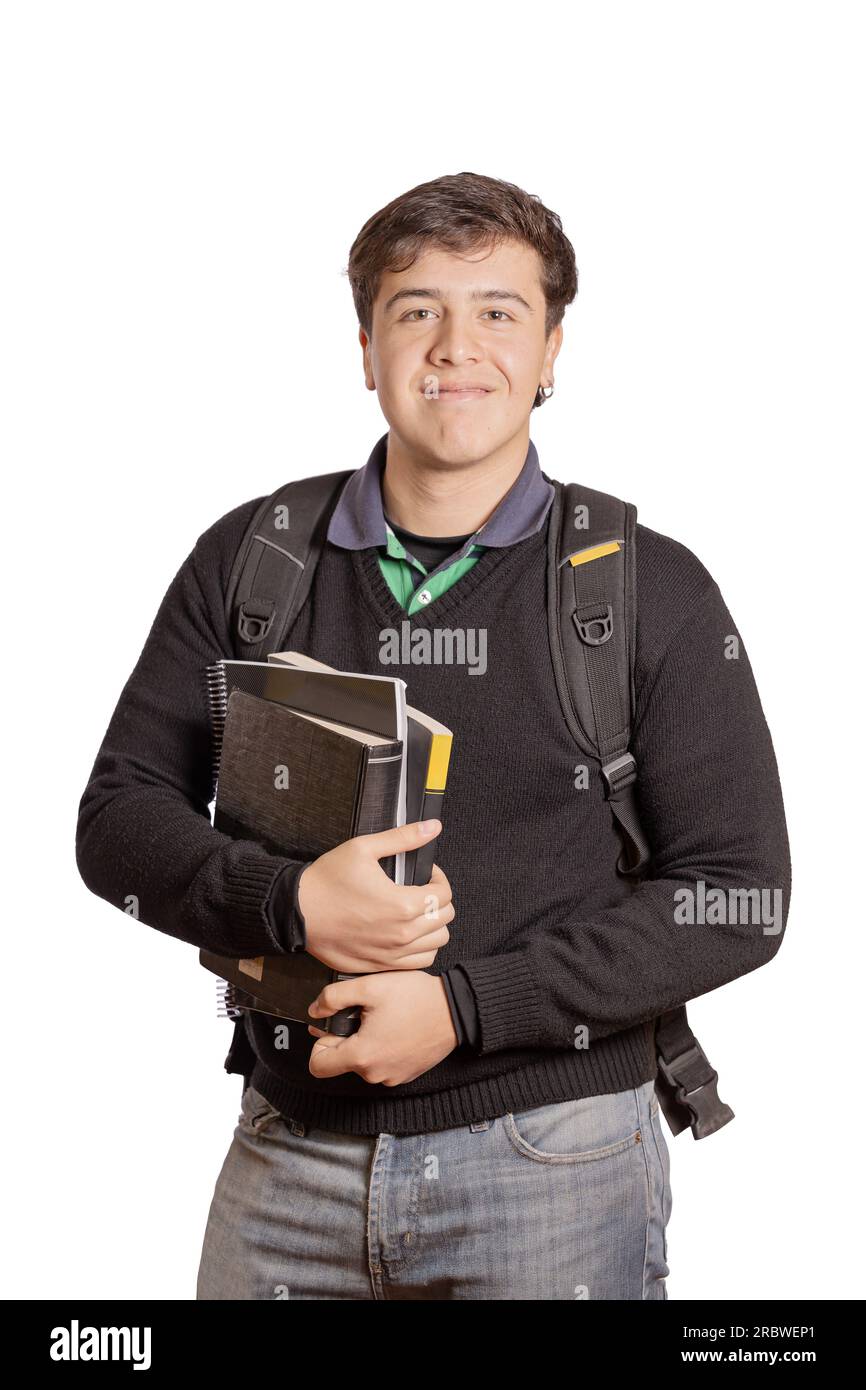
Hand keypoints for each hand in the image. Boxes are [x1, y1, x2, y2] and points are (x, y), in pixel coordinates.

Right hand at [296, 820, 454, 973]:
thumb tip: (433, 827)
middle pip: (445, 920)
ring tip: (417, 912)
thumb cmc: (326, 881)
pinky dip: (420, 949)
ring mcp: (391, 954)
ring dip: (433, 926)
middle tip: (422, 891)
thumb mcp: (364, 848)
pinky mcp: (379, 966)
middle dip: (439, 900)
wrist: (296, 912)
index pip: (445, 895)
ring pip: (436, 944)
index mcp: (402, 904)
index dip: (439, 879)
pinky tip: (407, 934)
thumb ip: (403, 838)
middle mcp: (401, 934)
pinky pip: (418, 963)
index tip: (427, 874)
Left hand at [307, 971, 458, 1085]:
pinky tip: (397, 1029)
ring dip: (366, 1044)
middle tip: (365, 1015)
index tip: (335, 1025)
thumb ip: (333, 997)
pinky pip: (382, 1066)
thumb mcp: (369, 986)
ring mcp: (392, 1078)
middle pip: (341, 1063)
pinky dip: (383, 1050)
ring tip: (384, 1020)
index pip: (317, 1066)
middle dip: (346, 1039)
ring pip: (363, 1064)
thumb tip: (315, 1010)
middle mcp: (375, 1074)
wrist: (456, 1010)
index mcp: (362, 1056)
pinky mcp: (406, 1075)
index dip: (319, 1043)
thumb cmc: (415, 997)